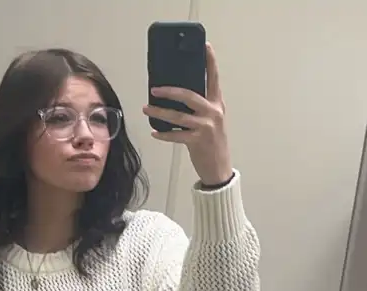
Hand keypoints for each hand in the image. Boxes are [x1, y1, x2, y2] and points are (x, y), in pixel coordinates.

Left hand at [143, 42, 232, 186]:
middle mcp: (213, 113)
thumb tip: (176, 97)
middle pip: (189, 95)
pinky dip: (163, 134)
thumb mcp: (211, 120)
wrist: (219, 168)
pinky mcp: (197, 141)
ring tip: (147, 109)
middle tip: (154, 89)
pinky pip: (176, 135)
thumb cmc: (212, 143)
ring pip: (178, 116)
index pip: (214, 78)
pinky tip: (154, 132)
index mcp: (217, 104)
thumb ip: (199, 107)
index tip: (205, 46)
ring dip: (159, 113)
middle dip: (170, 91)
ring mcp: (206, 127)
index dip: (210, 62)